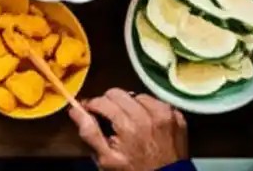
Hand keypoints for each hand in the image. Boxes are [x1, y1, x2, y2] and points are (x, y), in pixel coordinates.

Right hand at [70, 89, 187, 170]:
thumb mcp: (106, 159)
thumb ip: (89, 133)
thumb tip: (74, 109)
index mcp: (128, 125)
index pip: (101, 101)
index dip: (92, 106)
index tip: (90, 112)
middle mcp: (148, 115)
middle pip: (118, 93)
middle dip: (109, 103)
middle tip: (109, 118)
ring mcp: (165, 114)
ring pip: (136, 96)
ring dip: (129, 105)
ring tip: (129, 121)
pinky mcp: (177, 116)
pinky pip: (156, 102)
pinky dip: (147, 109)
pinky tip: (146, 122)